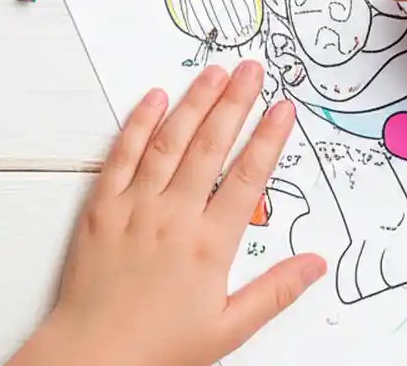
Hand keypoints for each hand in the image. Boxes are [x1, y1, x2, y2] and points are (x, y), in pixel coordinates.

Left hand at [8, 62, 326, 365]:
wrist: (91, 360)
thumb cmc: (156, 350)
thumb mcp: (228, 329)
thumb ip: (275, 291)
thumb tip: (315, 264)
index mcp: (209, 245)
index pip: (248, 177)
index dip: (269, 138)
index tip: (284, 108)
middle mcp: (173, 217)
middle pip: (211, 146)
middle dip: (235, 102)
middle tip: (252, 69)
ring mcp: (134, 208)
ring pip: (169, 142)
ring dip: (194, 102)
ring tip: (213, 73)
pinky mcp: (100, 209)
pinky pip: (121, 156)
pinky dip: (137, 124)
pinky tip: (153, 99)